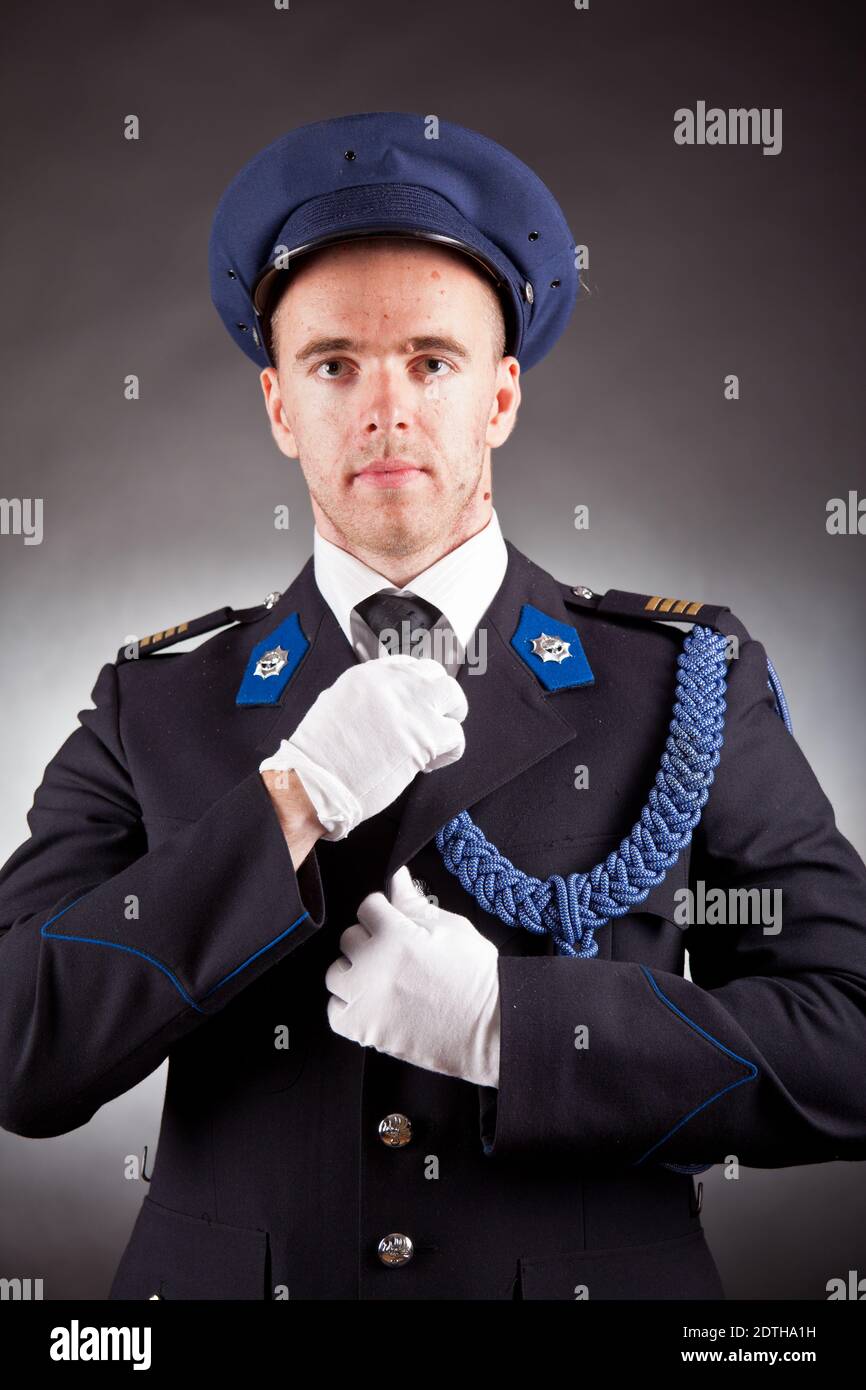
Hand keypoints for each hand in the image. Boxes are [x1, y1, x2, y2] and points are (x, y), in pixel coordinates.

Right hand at [258, 656, 466, 840]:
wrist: (314, 782)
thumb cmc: (319, 754)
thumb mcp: (335, 704)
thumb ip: (365, 696)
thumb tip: (385, 704)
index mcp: (368, 675)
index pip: (408, 665)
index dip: (415, 687)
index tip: (414, 705)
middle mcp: (393, 684)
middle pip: (435, 674)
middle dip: (437, 698)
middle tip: (431, 720)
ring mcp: (411, 707)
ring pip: (453, 696)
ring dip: (449, 718)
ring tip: (436, 740)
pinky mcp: (425, 736)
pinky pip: (456, 735)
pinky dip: (448, 752)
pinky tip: (428, 763)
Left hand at [325, 867, 500, 1087]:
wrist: (490, 1028)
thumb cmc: (476, 977)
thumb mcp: (451, 927)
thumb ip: (414, 903)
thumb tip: (397, 877)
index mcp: (393, 934)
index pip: (367, 907)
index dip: (384, 913)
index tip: (395, 924)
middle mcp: (371, 965)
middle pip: (349, 938)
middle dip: (369, 940)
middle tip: (395, 954)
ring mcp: (364, 999)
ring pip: (336, 973)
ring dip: (354, 972)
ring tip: (381, 979)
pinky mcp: (363, 1029)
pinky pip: (335, 1010)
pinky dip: (348, 1006)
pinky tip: (372, 1003)